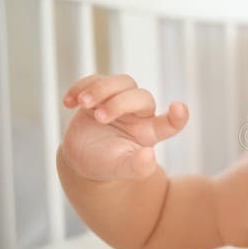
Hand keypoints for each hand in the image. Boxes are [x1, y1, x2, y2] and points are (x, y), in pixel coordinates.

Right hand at [60, 74, 187, 180]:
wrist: (83, 159)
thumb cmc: (108, 165)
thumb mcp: (123, 169)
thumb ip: (138, 166)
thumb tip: (149, 155)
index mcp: (150, 133)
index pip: (171, 123)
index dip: (178, 116)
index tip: (178, 107)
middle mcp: (140, 114)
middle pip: (142, 96)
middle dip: (120, 103)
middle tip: (100, 118)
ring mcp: (120, 102)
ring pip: (123, 81)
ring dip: (102, 88)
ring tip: (83, 104)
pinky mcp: (101, 95)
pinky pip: (96, 79)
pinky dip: (82, 87)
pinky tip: (69, 103)